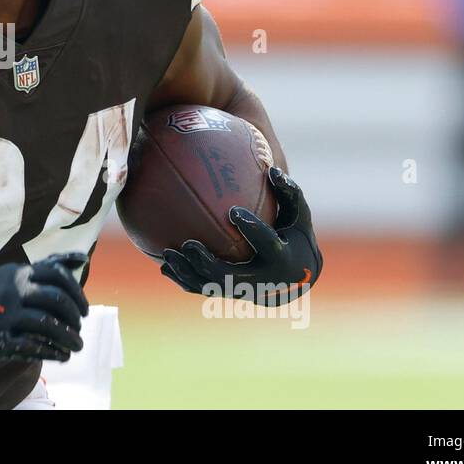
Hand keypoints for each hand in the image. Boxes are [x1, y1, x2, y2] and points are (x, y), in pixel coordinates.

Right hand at [0, 252, 90, 363]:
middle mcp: (13, 290)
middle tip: (79, 329)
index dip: (77, 294)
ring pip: (48, 324)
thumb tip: (82, 259)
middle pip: (56, 299)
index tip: (84, 310)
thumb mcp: (15, 274)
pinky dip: (53, 352)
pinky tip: (62, 355)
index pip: (58, 276)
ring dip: (69, 337)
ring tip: (77, 346)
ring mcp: (5, 314)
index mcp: (19, 272)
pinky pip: (33, 346)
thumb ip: (47, 267)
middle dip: (75, 317)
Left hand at [161, 167, 321, 304]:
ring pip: (211, 286)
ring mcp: (244, 291)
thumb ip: (289, 193)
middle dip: (207, 262)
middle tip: (188, 244)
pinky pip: (204, 290)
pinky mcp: (231, 294)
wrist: (297, 278)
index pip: (267, 244)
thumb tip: (271, 169)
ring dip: (188, 272)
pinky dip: (184, 280)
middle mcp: (262, 279)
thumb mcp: (298, 215)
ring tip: (168, 254)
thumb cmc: (295, 237)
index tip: (233, 211)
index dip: (251, 229)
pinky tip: (165, 266)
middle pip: (231, 276)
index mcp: (282, 258)